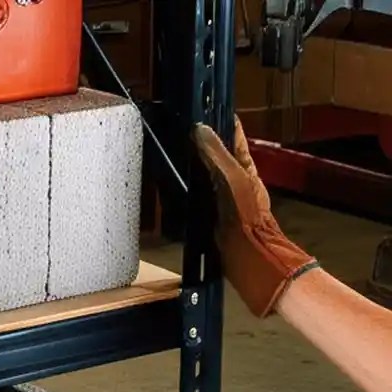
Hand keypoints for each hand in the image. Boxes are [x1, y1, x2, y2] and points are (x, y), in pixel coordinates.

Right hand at [193, 118, 317, 316]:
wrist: (247, 253)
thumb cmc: (247, 215)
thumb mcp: (233, 178)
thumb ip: (217, 154)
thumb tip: (200, 129)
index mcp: (245, 168)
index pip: (234, 138)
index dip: (223, 123)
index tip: (209, 107)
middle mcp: (234, 180)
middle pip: (217, 155)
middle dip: (203, 142)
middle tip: (184, 127)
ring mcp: (222, 197)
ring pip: (205, 173)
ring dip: (193, 163)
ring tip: (175, 150)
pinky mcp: (210, 213)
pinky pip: (197, 193)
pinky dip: (187, 186)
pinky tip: (175, 184)